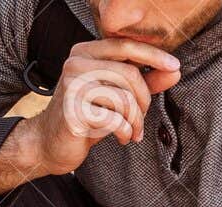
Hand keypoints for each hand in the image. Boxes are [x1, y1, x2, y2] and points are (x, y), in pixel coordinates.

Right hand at [0, 39, 180, 193]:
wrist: (47, 144)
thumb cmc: (82, 118)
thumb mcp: (113, 96)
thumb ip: (143, 82)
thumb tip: (173, 71)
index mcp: (84, 53)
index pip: (125, 46)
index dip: (153, 56)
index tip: (174, 67)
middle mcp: (75, 65)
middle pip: (128, 74)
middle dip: (144, 99)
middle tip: (142, 116)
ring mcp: (72, 88)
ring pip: (123, 98)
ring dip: (136, 120)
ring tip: (133, 131)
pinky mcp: (73, 112)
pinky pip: (114, 119)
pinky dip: (126, 131)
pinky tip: (124, 137)